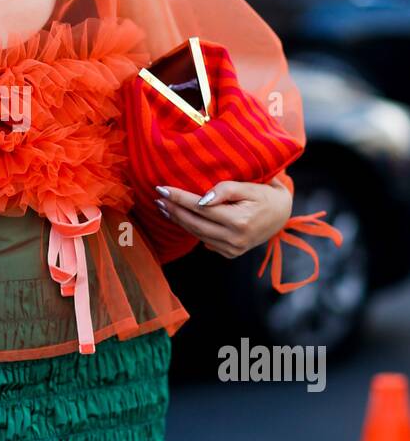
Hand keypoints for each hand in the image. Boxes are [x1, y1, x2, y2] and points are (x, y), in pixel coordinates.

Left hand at [153, 178, 291, 258]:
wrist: (282, 215)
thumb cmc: (265, 195)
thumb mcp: (250, 187)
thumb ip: (226, 190)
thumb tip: (201, 199)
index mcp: (240, 221)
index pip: (201, 208)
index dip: (179, 198)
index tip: (161, 189)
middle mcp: (235, 240)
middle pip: (195, 224)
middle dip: (174, 210)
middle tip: (157, 198)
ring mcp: (232, 250)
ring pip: (197, 234)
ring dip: (179, 220)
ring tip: (164, 207)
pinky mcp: (230, 254)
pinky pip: (205, 240)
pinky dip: (191, 229)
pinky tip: (180, 218)